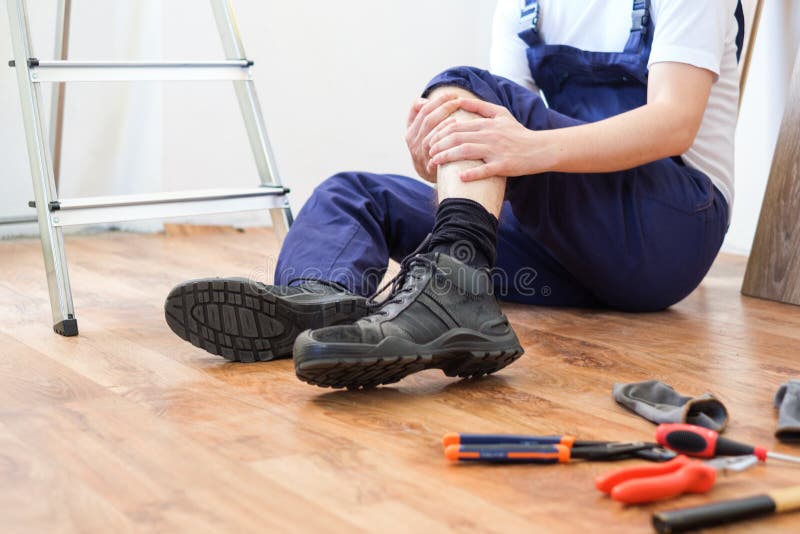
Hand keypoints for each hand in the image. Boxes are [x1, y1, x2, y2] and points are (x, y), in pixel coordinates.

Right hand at [405, 92, 462, 181]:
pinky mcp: (428, 168)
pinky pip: (434, 158)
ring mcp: (420, 155)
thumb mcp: (420, 129)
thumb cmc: (428, 146)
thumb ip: (420, 114)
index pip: (423, 110)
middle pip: (427, 121)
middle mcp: (413, 142)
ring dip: (443, 128)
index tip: (453, 95)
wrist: (427, 172)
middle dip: (444, 109)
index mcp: (411, 131)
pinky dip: (443, 148)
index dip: (438, 101)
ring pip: (430, 139)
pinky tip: (453, 140)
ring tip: (456, 119)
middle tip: (459, 102)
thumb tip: (424, 101)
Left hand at [427, 99, 545, 181]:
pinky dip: (472, 173)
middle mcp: (490, 135)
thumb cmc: (518, 133)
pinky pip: (485, 170)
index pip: (457, 126)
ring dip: (448, 157)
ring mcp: (496, 151)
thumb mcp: (500, 114)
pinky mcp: (504, 165)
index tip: (429, 142)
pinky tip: (460, 176)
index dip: (439, 134)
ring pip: (466, 152)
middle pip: (457, 138)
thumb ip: (480, 107)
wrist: (540, 148)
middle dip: (438, 146)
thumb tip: (459, 99)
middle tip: (427, 153)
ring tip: (435, 162)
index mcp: (486, 124)